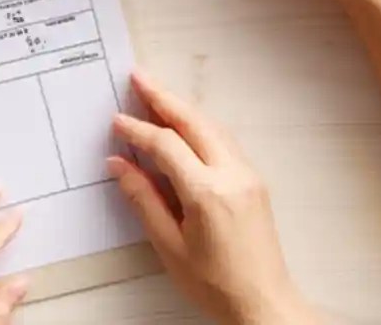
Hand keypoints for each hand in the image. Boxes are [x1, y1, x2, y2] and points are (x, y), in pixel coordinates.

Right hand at [108, 73, 319, 324]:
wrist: (263, 304)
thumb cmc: (215, 284)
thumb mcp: (169, 245)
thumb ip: (143, 199)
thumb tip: (120, 165)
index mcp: (208, 193)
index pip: (166, 145)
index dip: (138, 130)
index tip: (116, 122)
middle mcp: (232, 176)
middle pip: (194, 122)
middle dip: (163, 97)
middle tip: (138, 78)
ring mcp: (248, 176)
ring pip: (212, 127)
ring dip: (183, 108)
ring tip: (157, 94)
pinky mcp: (254, 182)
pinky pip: (224, 141)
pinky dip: (200, 126)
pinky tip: (185, 125)